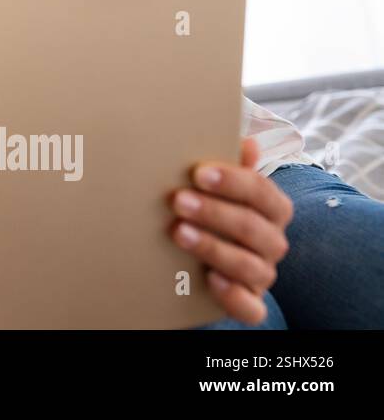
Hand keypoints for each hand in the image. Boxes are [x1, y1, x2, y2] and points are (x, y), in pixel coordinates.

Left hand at [168, 137, 293, 324]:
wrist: (202, 263)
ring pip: (250, 265)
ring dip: (213, 248)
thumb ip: (231, 166)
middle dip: (214, 212)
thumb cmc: (214, 214)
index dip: (233, 181)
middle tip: (178, 200)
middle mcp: (271, 242)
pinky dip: (233, 296)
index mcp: (271, 209)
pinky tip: (209, 280)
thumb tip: (246, 141)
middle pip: (252, 227)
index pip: (262, 192)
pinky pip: (251, 307)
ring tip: (179, 232)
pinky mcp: (249, 303)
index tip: (199, 172)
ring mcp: (262, 274)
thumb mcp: (218, 188)